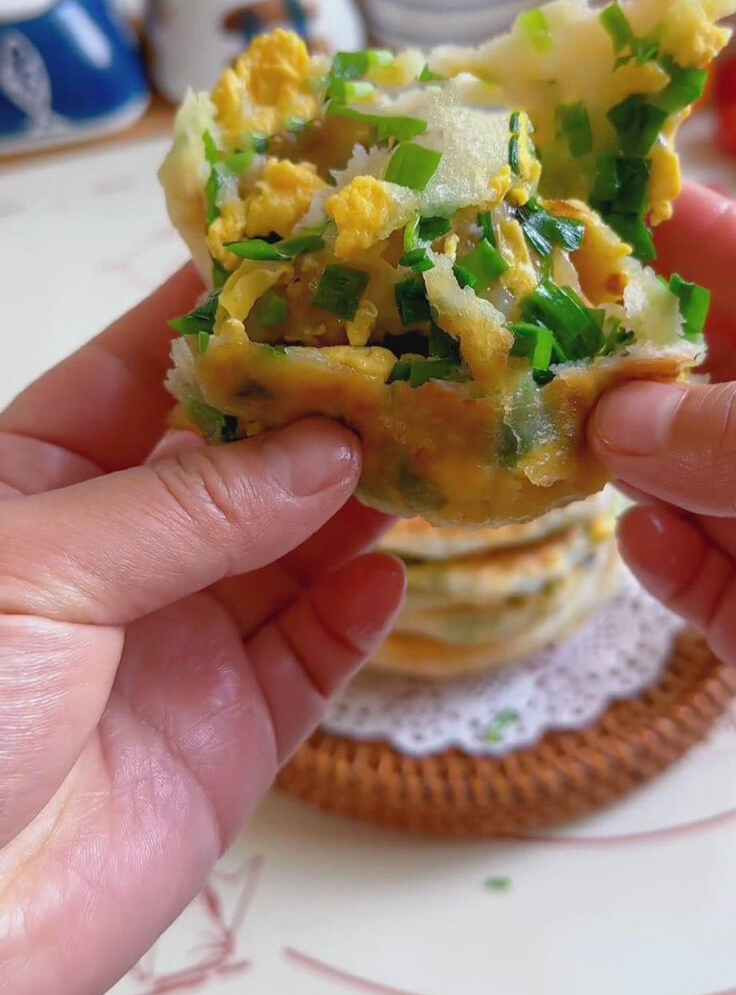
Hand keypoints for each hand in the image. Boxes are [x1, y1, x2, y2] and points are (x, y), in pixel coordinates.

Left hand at [0, 267, 404, 994]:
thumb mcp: (40, 572)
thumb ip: (189, 507)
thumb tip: (328, 448)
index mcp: (38, 482)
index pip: (141, 367)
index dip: (224, 312)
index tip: (315, 255)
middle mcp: (116, 554)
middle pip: (236, 456)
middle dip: (317, 404)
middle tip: (413, 349)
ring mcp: (177, 646)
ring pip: (291, 552)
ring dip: (358, 502)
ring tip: (437, 444)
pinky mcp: (227, 740)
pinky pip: (310, 661)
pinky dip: (356, 616)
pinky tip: (395, 571)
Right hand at [591, 184, 735, 833]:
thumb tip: (624, 417)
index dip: (693, 236)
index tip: (584, 203)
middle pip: (722, 375)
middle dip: (631, 350)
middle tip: (522, 330)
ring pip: (691, 475)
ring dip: (624, 454)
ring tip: (548, 432)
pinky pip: (702, 578)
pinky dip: (662, 555)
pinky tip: (640, 541)